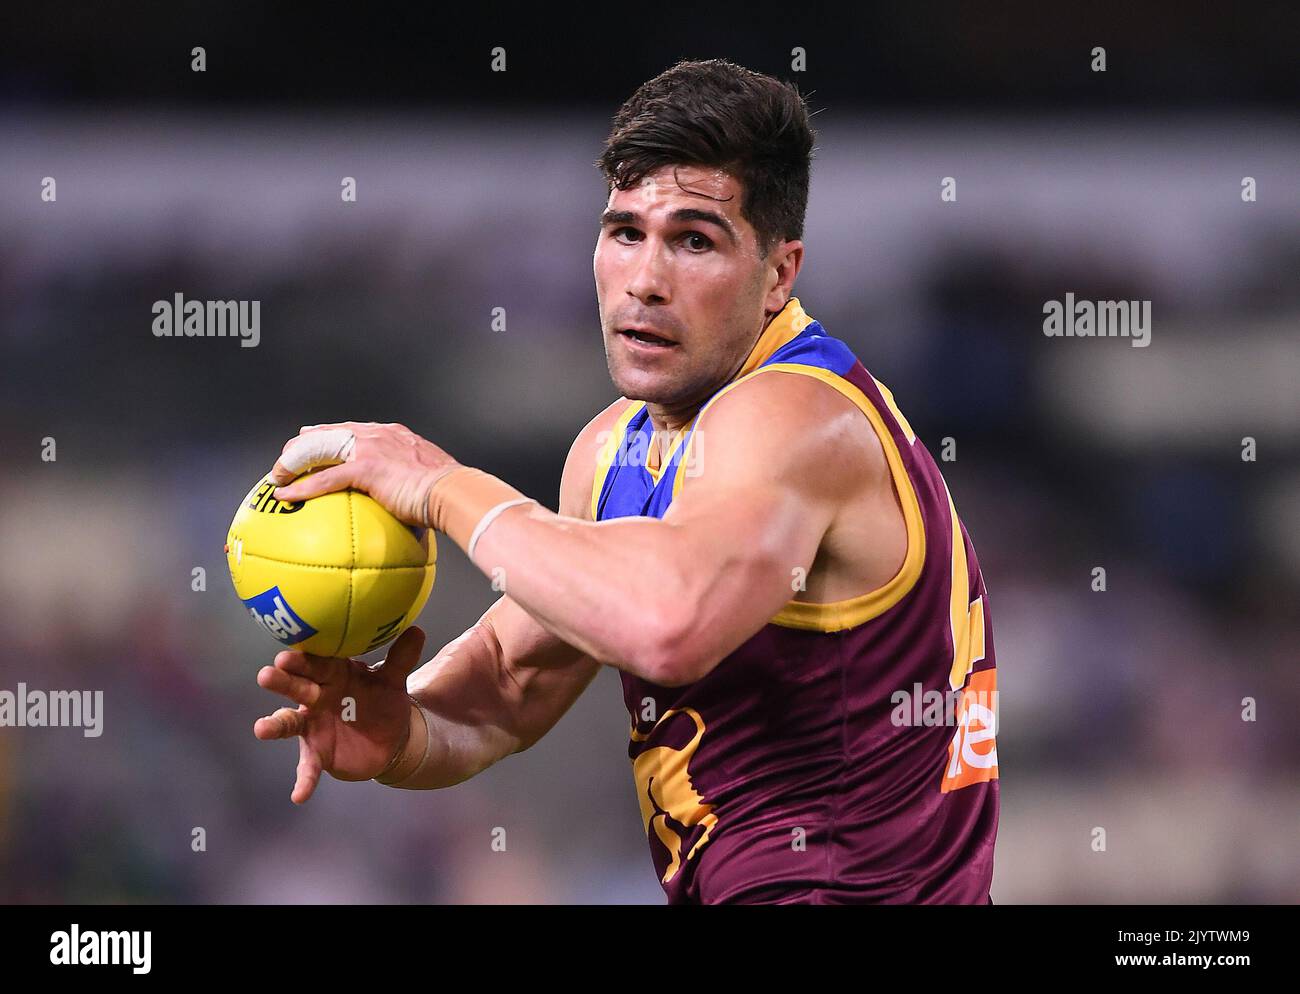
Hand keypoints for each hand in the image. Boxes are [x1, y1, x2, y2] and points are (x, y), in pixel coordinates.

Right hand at [253, 625, 427, 802]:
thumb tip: (416, 631)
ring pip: (290, 723)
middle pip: (297, 687)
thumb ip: (401, 658)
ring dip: (275, 726)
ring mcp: (313, 726)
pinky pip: (308, 767)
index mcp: (332, 673)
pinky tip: (298, 796)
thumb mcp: (393, 680)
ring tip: (261, 728)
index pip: (315, 662)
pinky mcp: (317, 753)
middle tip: (266, 674)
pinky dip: (304, 780)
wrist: (390, 736)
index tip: (288, 653)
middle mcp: (316, 697)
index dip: (303, 658)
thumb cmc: (382, 699)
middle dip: (282, 682)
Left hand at [268, 422, 461, 526]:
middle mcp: (377, 434)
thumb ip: (408, 486)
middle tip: (287, 460)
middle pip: (327, 432)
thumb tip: (406, 511)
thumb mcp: (425, 481)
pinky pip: (324, 479)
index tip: (312, 443)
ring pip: (319, 449)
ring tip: (277, 476)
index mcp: (391, 434)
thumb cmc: (447, 493)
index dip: (327, 435)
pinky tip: (286, 497)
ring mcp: (370, 448)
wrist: (454, 491)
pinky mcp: (365, 468)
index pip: (350, 429)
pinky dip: (302, 487)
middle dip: (301, 444)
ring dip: (293, 462)